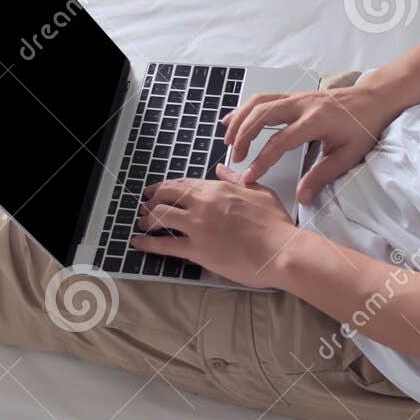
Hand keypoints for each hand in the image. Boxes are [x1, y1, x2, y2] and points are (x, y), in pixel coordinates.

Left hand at [129, 165, 299, 287]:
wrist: (281, 250)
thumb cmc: (276, 225)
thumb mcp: (259, 192)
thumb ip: (236, 179)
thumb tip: (222, 168)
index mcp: (219, 188)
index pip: (184, 182)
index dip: (167, 187)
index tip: (159, 190)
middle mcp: (204, 203)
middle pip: (167, 194)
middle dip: (152, 198)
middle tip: (145, 205)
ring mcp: (198, 225)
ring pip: (160, 216)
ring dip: (147, 219)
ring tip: (142, 224)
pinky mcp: (197, 249)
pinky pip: (164, 244)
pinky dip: (147, 242)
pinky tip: (138, 243)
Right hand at [221, 82, 399, 204]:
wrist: (373, 100)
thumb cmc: (363, 128)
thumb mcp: (348, 156)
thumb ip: (322, 175)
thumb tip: (302, 197)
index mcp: (316, 121)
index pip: (280, 141)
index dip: (262, 160)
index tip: (249, 177)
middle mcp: (302, 105)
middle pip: (262, 115)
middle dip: (243, 136)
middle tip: (234, 159)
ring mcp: (296, 97)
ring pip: (259, 102)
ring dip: (240, 120)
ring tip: (227, 141)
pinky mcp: (293, 96)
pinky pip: (263, 98)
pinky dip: (245, 108)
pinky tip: (233, 120)